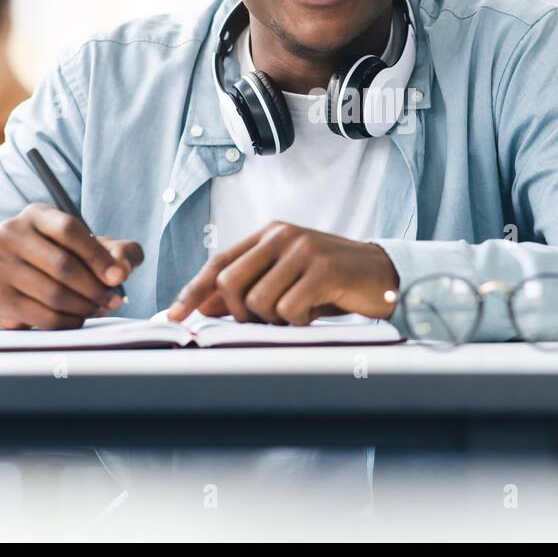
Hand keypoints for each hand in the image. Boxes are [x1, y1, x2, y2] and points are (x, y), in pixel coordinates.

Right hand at [0, 203, 142, 329]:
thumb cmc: (63, 256)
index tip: (118, 277)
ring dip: (85, 307)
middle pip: (62, 265)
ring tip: (99, 308)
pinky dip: (69, 321)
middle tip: (113, 299)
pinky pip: (43, 317)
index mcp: (36, 214)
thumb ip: (120, 251)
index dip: (97, 256)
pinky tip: (79, 317)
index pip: (68, 230)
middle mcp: (10, 235)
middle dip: (95, 288)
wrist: (19, 278)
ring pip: (53, 294)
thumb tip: (122, 270)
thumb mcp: (94, 246)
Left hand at [166, 222, 398, 325]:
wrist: (383, 275)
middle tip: (265, 322)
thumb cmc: (331, 283)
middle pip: (230, 282)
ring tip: (299, 313)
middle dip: (239, 313)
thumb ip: (248, 288)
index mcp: (269, 234)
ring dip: (275, 321)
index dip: (193, 291)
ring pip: (259, 301)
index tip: (174, 316)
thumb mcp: (286, 281)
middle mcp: (282, 235)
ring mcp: (304, 249)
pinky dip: (298, 322)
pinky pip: (289, 309)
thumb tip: (204, 307)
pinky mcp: (324, 269)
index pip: (219, 262)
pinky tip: (315, 313)